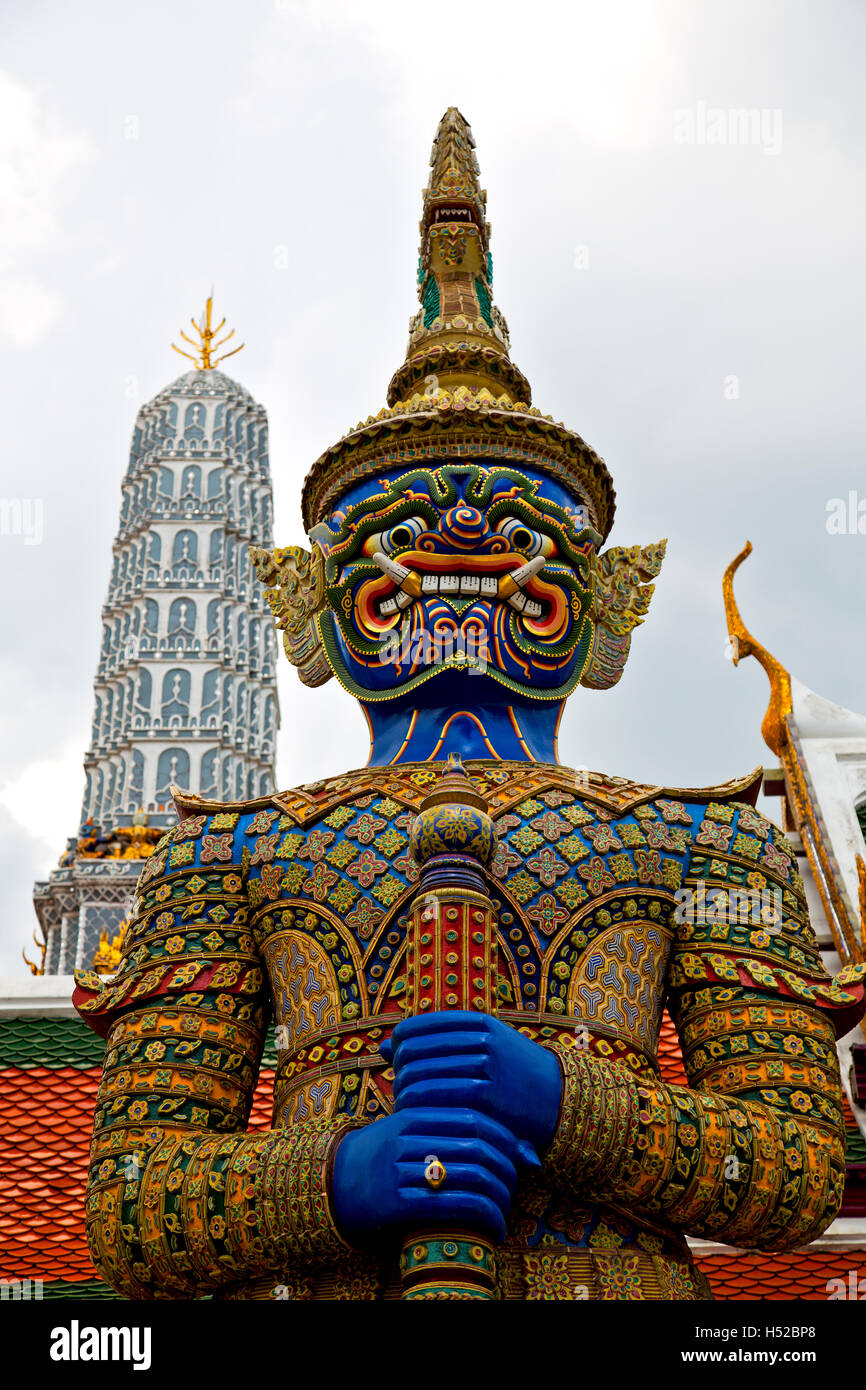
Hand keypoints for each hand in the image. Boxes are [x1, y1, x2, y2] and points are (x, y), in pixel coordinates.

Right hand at [331, 1107, 522, 1248]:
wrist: (334, 1183)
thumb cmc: (383, 1155)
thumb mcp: (407, 1128)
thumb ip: (445, 1126)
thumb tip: (507, 1137)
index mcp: (412, 1114)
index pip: (472, 1118)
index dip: (503, 1136)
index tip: (517, 1153)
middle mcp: (406, 1140)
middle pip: (475, 1148)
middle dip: (505, 1170)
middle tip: (516, 1185)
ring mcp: (398, 1171)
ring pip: (467, 1178)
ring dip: (498, 1198)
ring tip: (506, 1210)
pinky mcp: (395, 1204)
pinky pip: (451, 1207)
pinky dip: (481, 1218)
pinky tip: (493, 1228)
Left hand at [381, 1011, 562, 1157]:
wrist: (556, 1098)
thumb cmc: (508, 1073)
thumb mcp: (478, 1047)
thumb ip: (433, 1043)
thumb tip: (382, 1046)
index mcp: (474, 1022)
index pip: (411, 1031)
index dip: (398, 1050)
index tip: (401, 1066)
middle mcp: (478, 1039)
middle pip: (409, 1056)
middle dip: (400, 1076)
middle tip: (403, 1092)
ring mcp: (482, 1066)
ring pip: (417, 1079)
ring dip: (405, 1097)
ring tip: (410, 1108)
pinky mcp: (483, 1097)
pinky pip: (433, 1101)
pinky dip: (420, 1111)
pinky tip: (422, 1119)